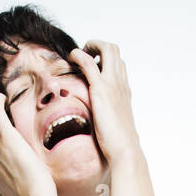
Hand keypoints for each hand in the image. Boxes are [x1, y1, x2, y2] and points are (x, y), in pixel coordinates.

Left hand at [68, 40, 142, 164]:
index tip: (92, 66)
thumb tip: (104, 128)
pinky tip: (71, 58)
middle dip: (98, 46)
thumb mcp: (116, 126)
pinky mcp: (101, 89)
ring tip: (77, 55)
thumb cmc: (120, 144)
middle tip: (84, 56)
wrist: (125, 150)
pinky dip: (78, 55)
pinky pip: (88, 62)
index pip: (119, 64)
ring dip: (90, 45)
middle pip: (114, 50)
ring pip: (106, 48)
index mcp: (125, 91)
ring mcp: (113, 84)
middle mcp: (121, 83)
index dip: (104, 59)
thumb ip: (110, 119)